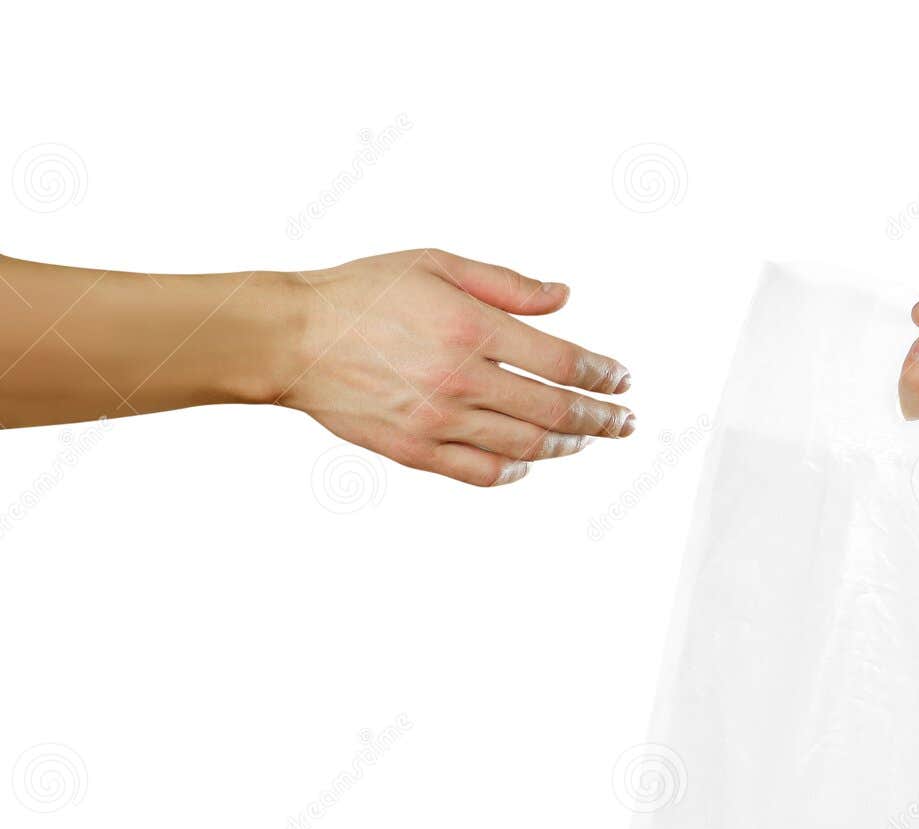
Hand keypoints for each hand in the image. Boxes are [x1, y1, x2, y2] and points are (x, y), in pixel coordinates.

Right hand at [279, 249, 633, 486]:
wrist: (292, 337)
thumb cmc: (363, 293)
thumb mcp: (437, 264)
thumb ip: (506, 285)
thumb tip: (564, 297)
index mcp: (471, 328)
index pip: (564, 362)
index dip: (604, 375)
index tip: (623, 380)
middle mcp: (462, 380)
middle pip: (557, 410)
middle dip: (601, 418)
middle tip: (625, 422)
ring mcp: (439, 421)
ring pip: (527, 445)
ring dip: (566, 445)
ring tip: (586, 439)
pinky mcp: (415, 451)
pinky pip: (482, 472)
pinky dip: (515, 470)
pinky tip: (530, 463)